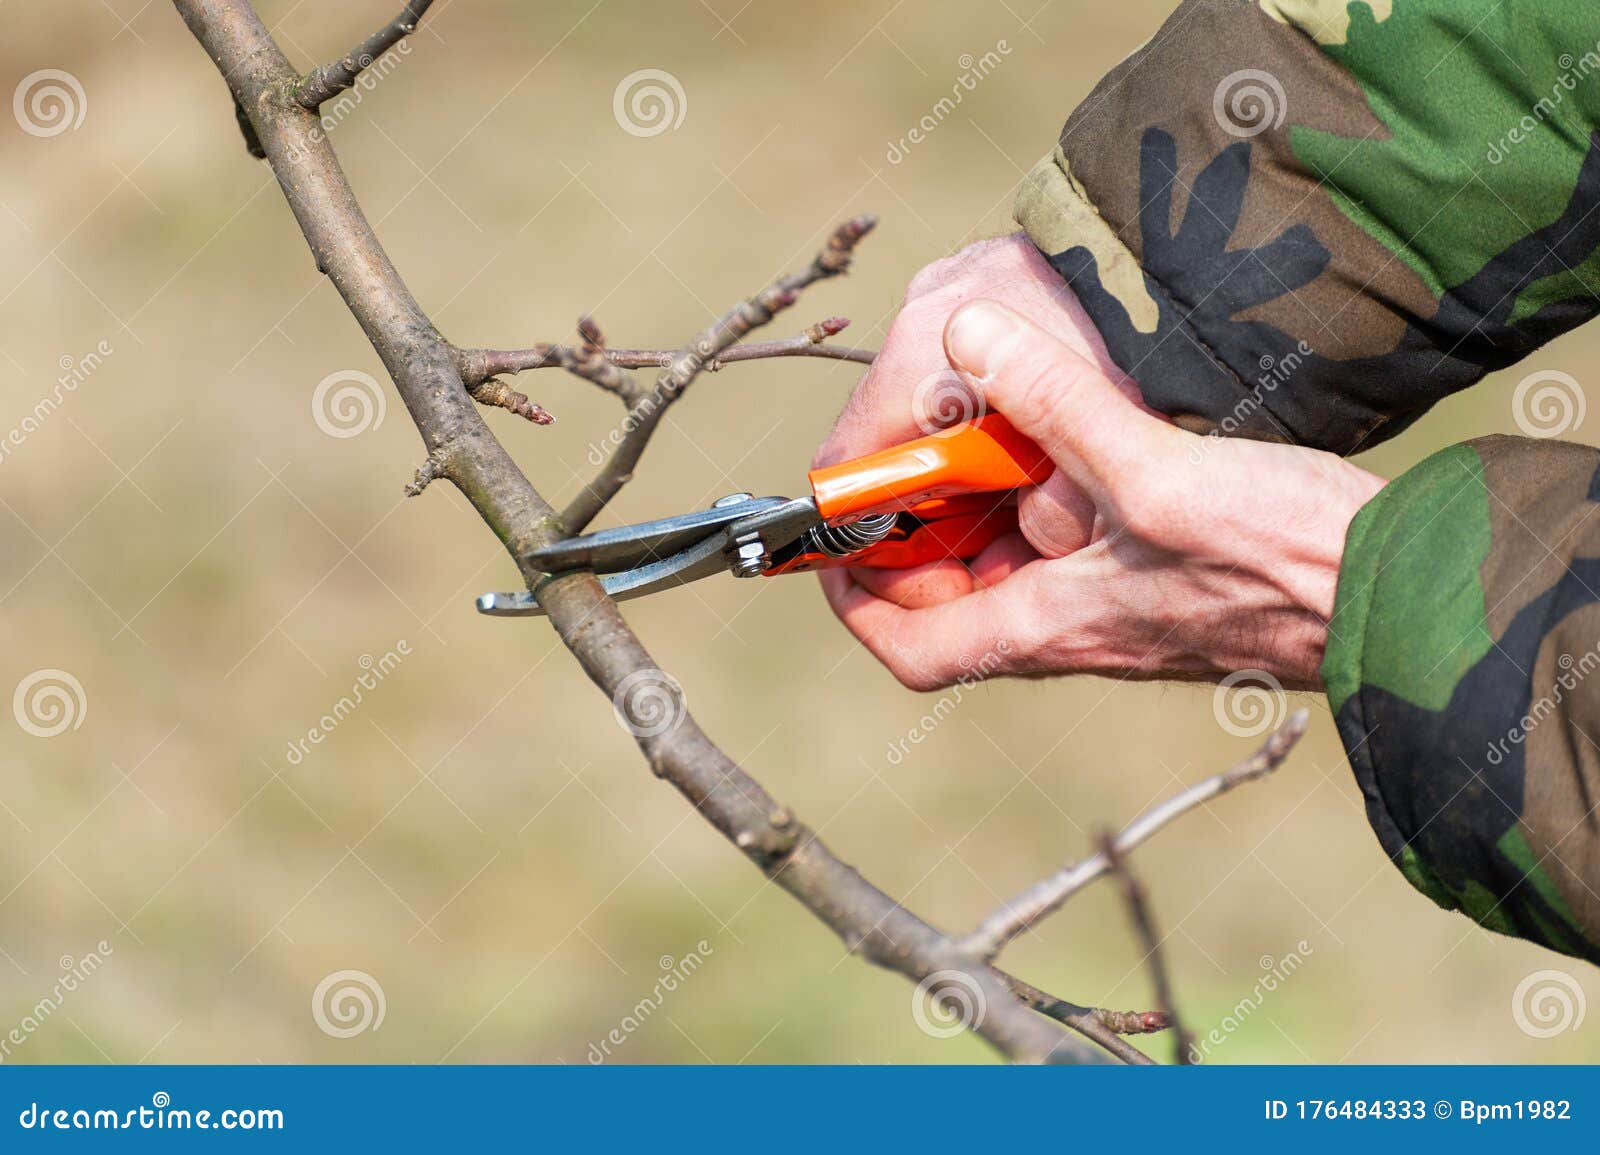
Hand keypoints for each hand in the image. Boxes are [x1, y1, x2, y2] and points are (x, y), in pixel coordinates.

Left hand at [818, 299, 1386, 692]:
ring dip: (993, 502)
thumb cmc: (1284, 560)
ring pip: (1017, 564)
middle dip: (925, 527)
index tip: (836, 543)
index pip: (912, 645)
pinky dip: (1054, 493)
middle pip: (956, 597)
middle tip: (918, 450)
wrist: (1400, 596)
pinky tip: (1077, 434)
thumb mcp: (1156, 470)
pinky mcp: (1161, 584)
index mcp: (1050, 624)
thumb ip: (1059, 402)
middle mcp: (1074, 632)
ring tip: (993, 423)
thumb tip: (966, 338)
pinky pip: (1076, 545)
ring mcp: (1119, 611)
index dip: (857, 599)